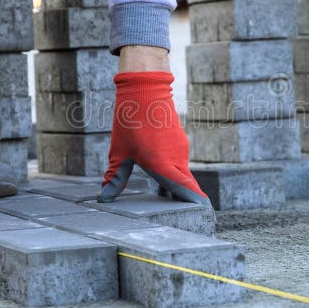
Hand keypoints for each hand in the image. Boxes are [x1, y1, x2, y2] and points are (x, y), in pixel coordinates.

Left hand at [99, 72, 210, 206]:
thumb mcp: (119, 153)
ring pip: (183, 174)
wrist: (145, 90)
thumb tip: (103, 197)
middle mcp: (176, 159)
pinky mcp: (180, 141)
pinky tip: (165, 177)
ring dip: (179, 186)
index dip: (196, 204)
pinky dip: (176, 173)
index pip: (185, 190)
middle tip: (189, 217)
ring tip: (171, 202)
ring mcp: (181, 149)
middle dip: (187, 201)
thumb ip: (115, 178)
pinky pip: (180, 162)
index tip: (205, 215)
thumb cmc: (130, 122)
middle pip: (187, 186)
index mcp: (162, 165)